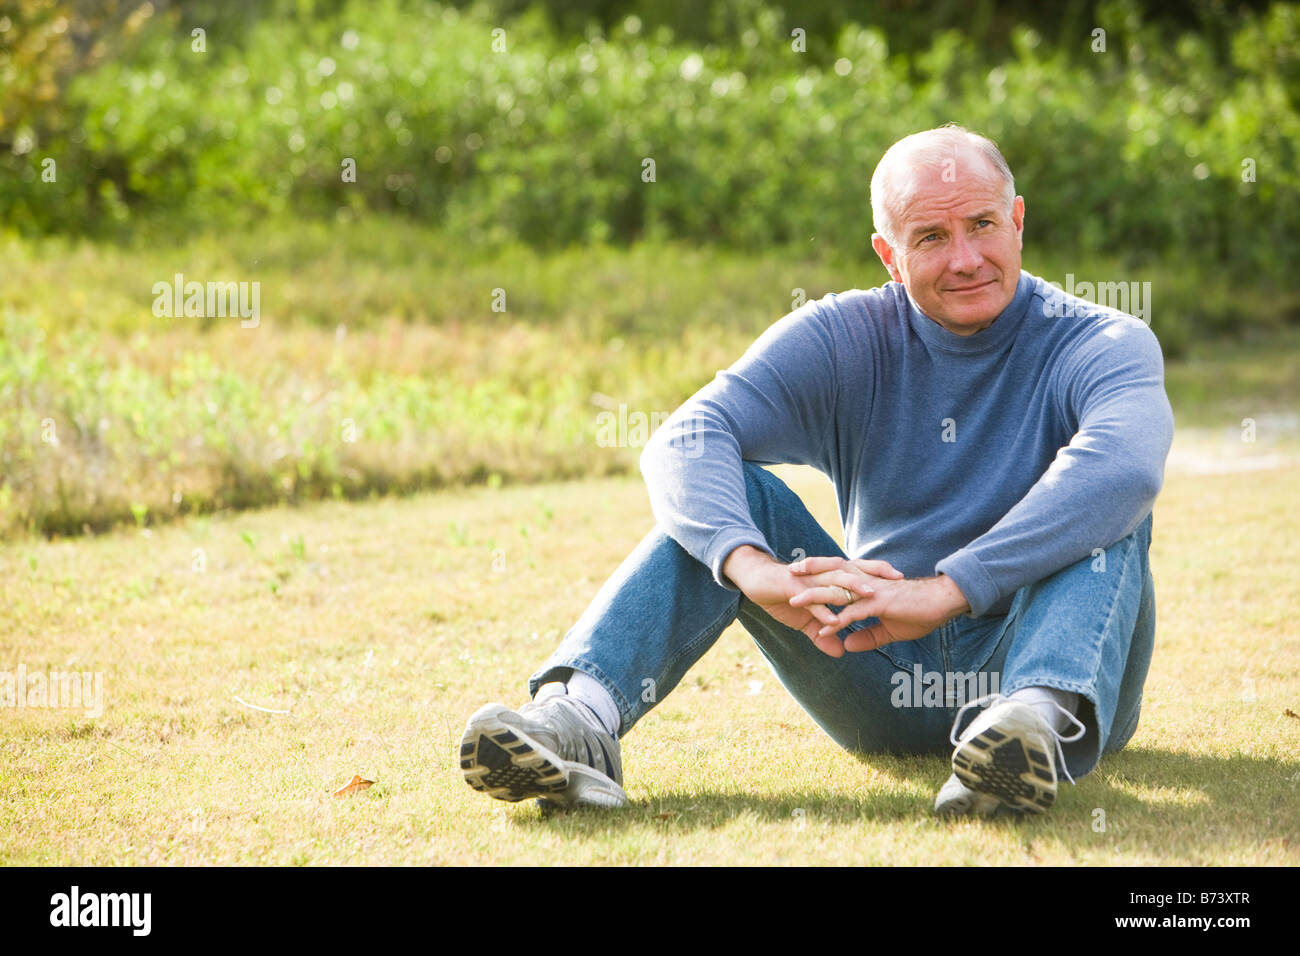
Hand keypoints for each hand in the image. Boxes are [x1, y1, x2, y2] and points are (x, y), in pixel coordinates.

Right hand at [723, 546, 902, 657]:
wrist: (755, 582)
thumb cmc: (782, 596)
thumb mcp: (805, 620)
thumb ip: (823, 634)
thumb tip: (839, 652)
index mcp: (828, 579)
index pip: (858, 573)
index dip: (879, 574)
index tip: (902, 581)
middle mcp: (821, 576)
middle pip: (853, 572)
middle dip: (876, 574)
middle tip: (898, 579)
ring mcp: (808, 582)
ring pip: (835, 583)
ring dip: (853, 589)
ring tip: (871, 595)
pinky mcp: (793, 589)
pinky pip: (811, 601)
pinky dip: (823, 611)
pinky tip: (834, 621)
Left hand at [788, 557, 968, 649]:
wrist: (943, 602)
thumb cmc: (920, 612)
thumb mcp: (890, 629)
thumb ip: (867, 637)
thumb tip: (847, 646)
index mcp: (868, 585)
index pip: (838, 576)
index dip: (819, 573)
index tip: (800, 575)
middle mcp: (866, 584)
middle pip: (832, 575)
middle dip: (809, 574)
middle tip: (786, 574)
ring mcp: (872, 593)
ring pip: (837, 592)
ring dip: (814, 598)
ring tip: (793, 602)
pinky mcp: (879, 604)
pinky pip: (853, 614)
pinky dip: (837, 623)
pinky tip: (823, 631)